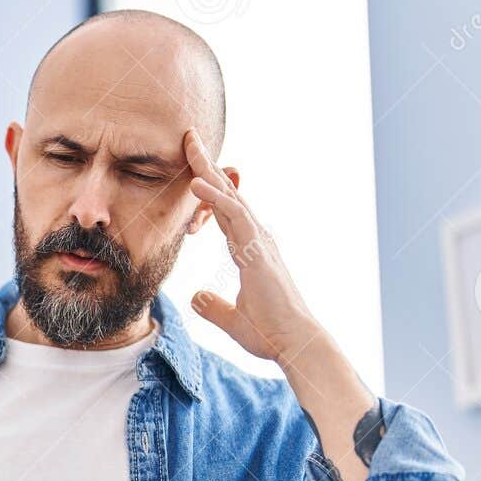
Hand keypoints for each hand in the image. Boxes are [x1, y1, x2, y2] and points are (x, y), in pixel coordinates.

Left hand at [182, 128, 319, 364]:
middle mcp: (256, 239)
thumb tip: (196, 298)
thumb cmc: (269, 332)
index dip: (208, 188)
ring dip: (209, 170)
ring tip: (189, 145)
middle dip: (208, 165)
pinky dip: (216, 198)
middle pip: (228, 194)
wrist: (292, 344)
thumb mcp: (232, 318)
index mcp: (250, 249)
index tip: (191, 167)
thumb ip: (213, 306)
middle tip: (188, 137)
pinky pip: (235, 217)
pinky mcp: (258, 251)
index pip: (224, 211)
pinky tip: (197, 183)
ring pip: (231, 197)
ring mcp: (259, 242)